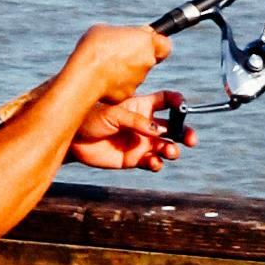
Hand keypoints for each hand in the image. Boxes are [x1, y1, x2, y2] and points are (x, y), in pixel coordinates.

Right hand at [68, 22, 170, 104]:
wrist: (85, 73)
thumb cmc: (94, 47)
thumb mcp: (107, 29)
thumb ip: (123, 34)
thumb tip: (124, 38)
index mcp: (145, 41)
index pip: (165, 44)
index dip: (157, 43)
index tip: (146, 42)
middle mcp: (147, 61)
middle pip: (148, 58)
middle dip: (137, 56)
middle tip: (118, 53)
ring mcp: (139, 79)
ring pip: (136, 73)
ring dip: (126, 69)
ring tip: (106, 65)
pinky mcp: (129, 93)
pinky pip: (125, 85)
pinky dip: (117, 83)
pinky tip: (103, 78)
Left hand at [69, 91, 192, 170]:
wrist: (73, 139)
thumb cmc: (90, 118)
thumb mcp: (114, 114)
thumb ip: (136, 121)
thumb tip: (158, 130)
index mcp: (142, 106)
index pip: (167, 101)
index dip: (178, 103)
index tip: (184, 108)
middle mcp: (145, 124)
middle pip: (173, 127)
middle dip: (185, 132)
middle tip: (191, 139)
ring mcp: (141, 142)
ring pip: (165, 146)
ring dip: (172, 150)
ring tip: (169, 151)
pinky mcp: (133, 159)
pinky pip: (151, 162)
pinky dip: (156, 163)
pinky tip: (152, 162)